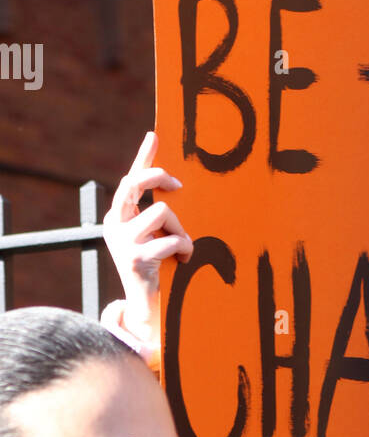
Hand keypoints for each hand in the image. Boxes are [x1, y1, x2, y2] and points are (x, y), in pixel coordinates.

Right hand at [102, 132, 192, 344]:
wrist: (146, 301)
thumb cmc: (155, 262)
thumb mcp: (152, 234)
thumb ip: (157, 211)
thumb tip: (174, 185)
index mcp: (119, 216)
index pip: (130, 178)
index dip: (143, 156)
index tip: (155, 135)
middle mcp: (115, 225)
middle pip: (134, 183)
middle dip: (159, 178)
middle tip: (177, 186)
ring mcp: (123, 241)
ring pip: (161, 211)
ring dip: (179, 227)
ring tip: (180, 243)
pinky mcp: (136, 258)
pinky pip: (172, 240)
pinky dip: (185, 248)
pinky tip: (184, 260)